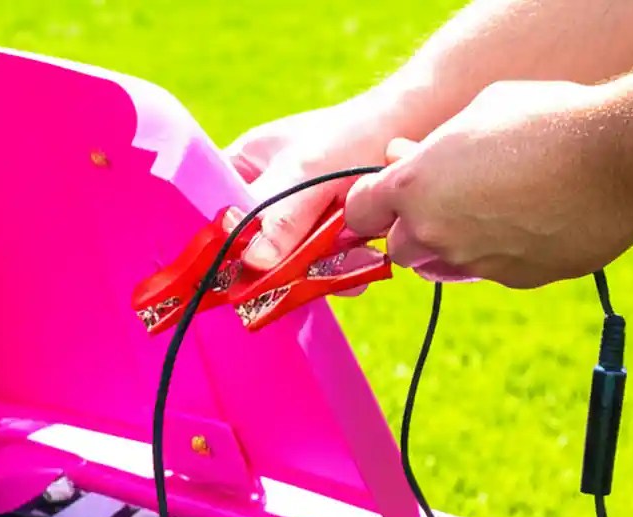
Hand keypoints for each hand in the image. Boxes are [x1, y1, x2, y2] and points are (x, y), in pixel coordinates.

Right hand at [225, 92, 405, 273]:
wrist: (419, 130)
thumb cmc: (354, 134)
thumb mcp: (309, 172)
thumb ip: (279, 218)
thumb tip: (253, 264)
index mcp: (244, 167)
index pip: (213, 211)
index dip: (218, 242)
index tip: (231, 270)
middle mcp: (265, 195)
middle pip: (252, 245)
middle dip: (279, 261)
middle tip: (298, 271)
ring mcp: (298, 218)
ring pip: (290, 261)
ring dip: (318, 267)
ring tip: (350, 255)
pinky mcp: (329, 236)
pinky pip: (322, 265)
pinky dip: (342, 268)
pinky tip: (366, 257)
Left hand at [344, 80, 632, 288]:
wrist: (618, 157)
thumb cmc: (546, 120)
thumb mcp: (478, 111)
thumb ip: (431, 144)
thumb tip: (404, 155)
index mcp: (413, 187)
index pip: (360, 210)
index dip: (370, 202)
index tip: (383, 196)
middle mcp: (433, 232)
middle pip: (398, 248)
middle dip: (413, 228)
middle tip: (443, 200)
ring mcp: (473, 261)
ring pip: (442, 264)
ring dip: (452, 245)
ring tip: (490, 208)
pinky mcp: (513, 279)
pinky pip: (492, 269)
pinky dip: (500, 252)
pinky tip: (530, 220)